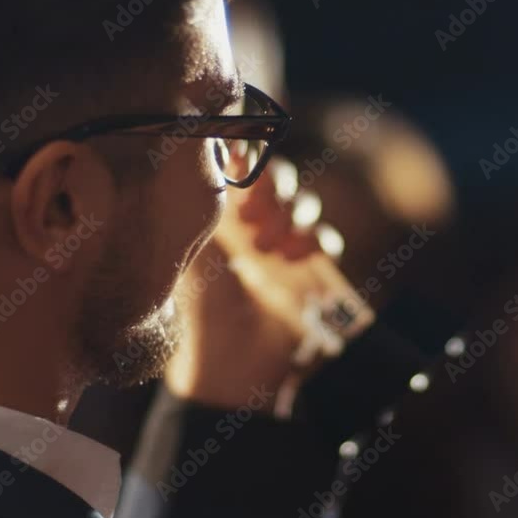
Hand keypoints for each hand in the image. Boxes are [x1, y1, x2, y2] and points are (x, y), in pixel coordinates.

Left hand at [164, 158, 373, 410]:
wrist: (230, 362)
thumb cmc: (200, 309)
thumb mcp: (192, 250)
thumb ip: (204, 204)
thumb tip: (212, 156)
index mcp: (219, 216)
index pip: (240, 168)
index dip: (247, 161)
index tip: (241, 171)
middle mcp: (251, 225)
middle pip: (277, 179)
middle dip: (272, 189)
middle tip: (250, 219)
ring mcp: (283, 247)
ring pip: (304, 204)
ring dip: (291, 217)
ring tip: (268, 250)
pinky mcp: (309, 271)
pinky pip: (324, 237)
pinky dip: (315, 241)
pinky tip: (295, 260)